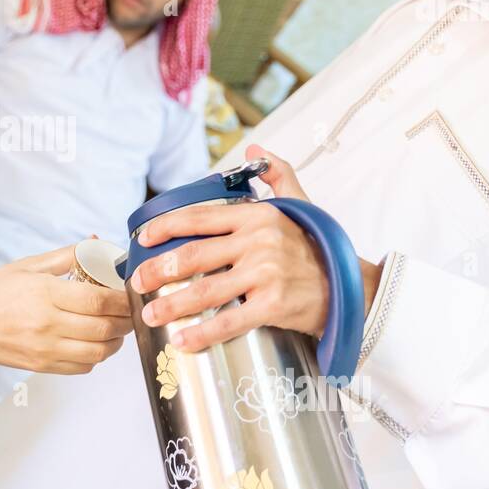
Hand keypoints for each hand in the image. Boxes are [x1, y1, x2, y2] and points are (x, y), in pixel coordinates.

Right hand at [0, 243, 131, 374]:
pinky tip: (95, 342)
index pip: (98, 300)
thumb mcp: (25, 266)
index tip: (131, 292)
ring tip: (117, 327)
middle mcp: (48, 324)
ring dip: (116, 340)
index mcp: (44, 294)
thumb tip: (95, 246)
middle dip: (126, 319)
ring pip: (99, 352)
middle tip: (130, 309)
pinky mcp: (44, 366)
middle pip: (105, 327)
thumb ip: (64, 257)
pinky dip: (97, 356)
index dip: (123, 298)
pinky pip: (84, 366)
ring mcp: (46, 349)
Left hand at [127, 144, 380, 351]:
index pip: (200, 217)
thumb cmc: (317, 249)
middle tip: (137, 282)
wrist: (351, 289)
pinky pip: (228, 321)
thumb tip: (254, 149)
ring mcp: (265, 274)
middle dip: (158, 270)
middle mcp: (259, 242)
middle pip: (194, 255)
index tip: (143, 238)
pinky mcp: (273, 306)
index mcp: (257, 216)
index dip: (165, 226)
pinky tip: (181, 340)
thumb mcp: (300, 205)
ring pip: (204, 290)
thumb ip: (277, 174)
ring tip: (150, 314)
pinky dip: (202, 332)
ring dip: (171, 305)